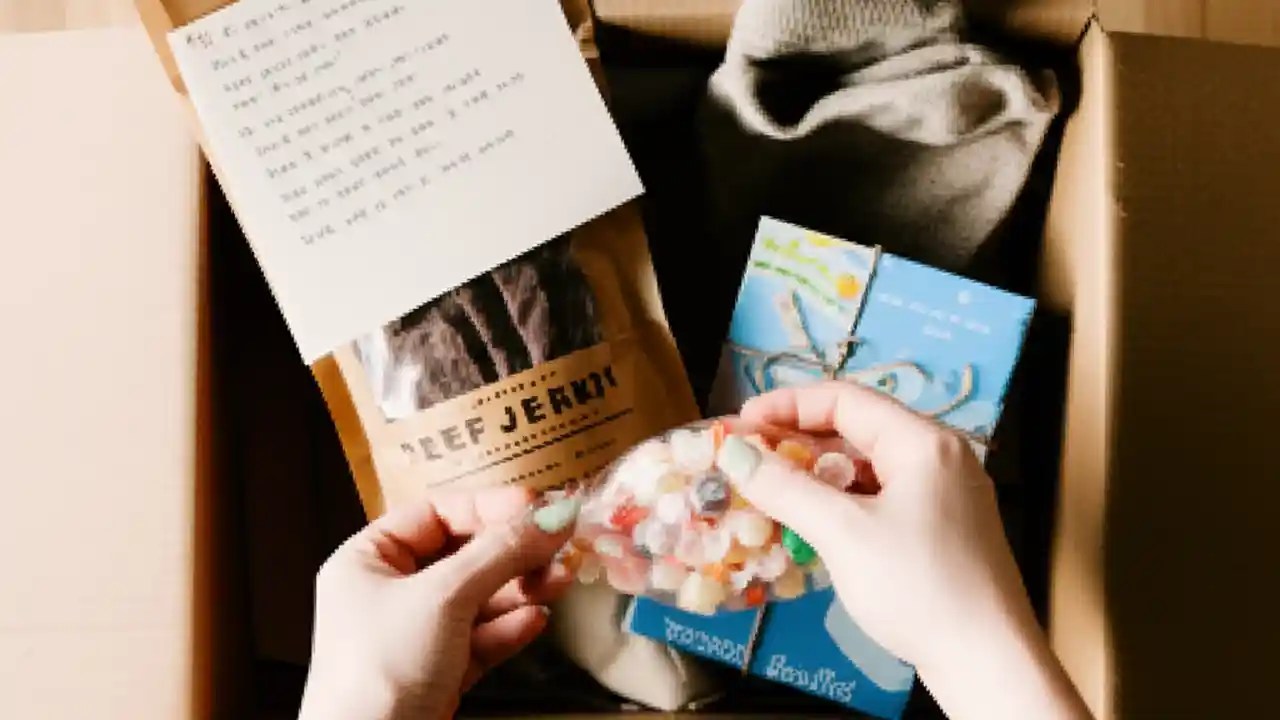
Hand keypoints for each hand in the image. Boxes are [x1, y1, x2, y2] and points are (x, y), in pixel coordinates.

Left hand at [298, 486, 579, 719]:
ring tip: (559, 581)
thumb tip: (550, 517)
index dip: (487, 507)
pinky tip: (536, 621)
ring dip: (521, 589)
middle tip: (558, 545)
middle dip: (514, 552)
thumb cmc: (381, 671)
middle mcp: (387, 594)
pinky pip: (479, 639)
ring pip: (478, 598)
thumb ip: (501, 553)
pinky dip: (509, 628)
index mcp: (366, 562)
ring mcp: (413, 636)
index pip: (435, 514)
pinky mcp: (436, 673)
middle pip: (463, 555)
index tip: (535, 507)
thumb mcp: (444, 597)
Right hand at [719, 381, 1090, 719]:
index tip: (741, 423)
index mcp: (923, 442)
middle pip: (857, 430)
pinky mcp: (942, 529)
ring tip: (769, 491)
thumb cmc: (918, 587)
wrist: (988, 662)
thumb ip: (786, 488)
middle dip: (797, 442)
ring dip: (817, 475)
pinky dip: (842, 503)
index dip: (787, 405)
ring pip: (867, 467)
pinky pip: (881, 498)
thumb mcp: (843, 534)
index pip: (845, 399)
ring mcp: (945, 494)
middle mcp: (939, 457)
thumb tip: (735, 453)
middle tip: (748, 460)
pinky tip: (808, 524)